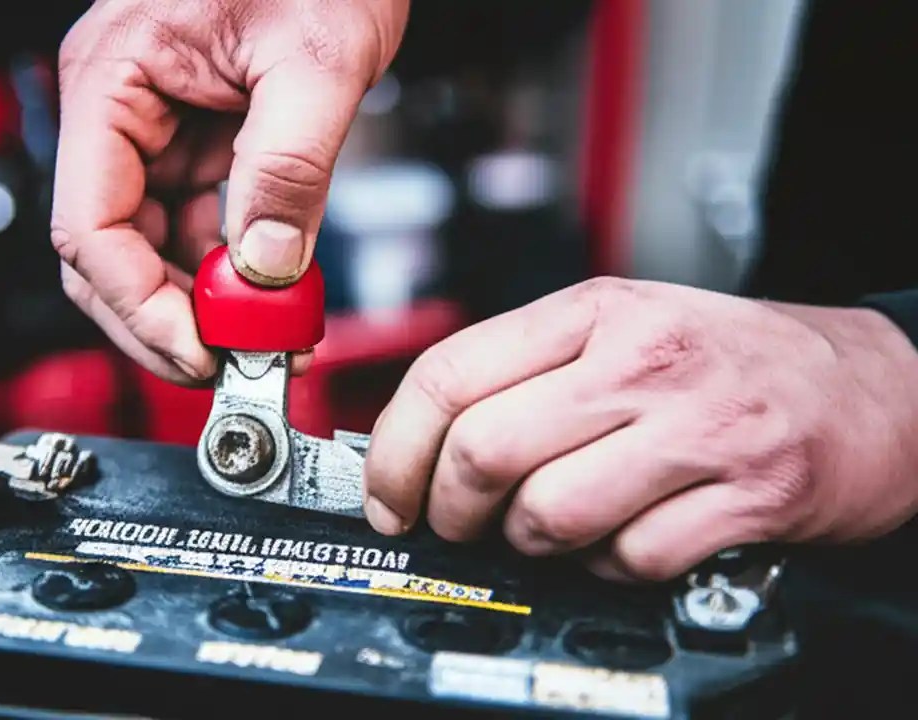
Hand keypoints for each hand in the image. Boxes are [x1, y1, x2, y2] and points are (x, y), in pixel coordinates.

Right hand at [51, 0, 409, 383]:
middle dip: (165, 320)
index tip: (198, 352)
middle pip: (109, 251)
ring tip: (268, 338)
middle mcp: (121, 106)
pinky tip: (273, 296)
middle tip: (230, 367)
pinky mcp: (201, 138)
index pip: (88, 226)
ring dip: (203, 304)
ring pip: (153, 247)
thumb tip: (265, 270)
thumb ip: (288, 169)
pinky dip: (230, 269)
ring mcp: (158, 125)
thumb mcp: (316, 58)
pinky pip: (197, 223)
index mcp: (112, 76)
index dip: (137, 305)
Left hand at [363, 277, 917, 581]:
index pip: (449, 375)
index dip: (396, 449)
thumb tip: (419, 441)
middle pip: (483, 451)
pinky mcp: (745, 496)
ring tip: (552, 527)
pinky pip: (628, 560)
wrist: (872, 387)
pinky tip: (626, 540)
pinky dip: (608, 568)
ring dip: (531, 543)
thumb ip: (525, 371)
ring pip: (548, 515)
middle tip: (456, 524)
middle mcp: (641, 361)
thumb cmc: (730, 360)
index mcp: (595, 311)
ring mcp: (696, 429)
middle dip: (449, 510)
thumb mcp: (623, 326)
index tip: (387, 494)